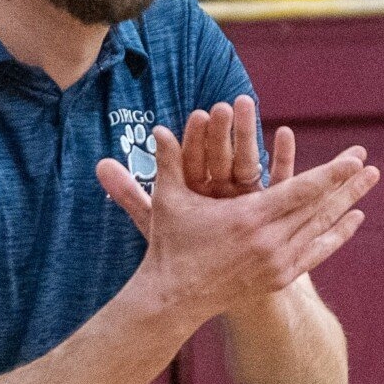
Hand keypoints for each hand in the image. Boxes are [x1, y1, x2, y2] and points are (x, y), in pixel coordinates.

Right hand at [97, 125, 376, 326]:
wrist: (175, 297)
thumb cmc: (170, 244)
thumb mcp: (168, 200)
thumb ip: (169, 162)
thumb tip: (158, 129)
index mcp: (247, 218)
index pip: (300, 192)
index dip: (329, 174)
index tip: (355, 159)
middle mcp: (270, 240)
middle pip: (319, 209)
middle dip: (347, 185)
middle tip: (371, 166)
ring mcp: (278, 262)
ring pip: (321, 228)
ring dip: (347, 204)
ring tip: (369, 184)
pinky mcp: (279, 277)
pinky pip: (317, 252)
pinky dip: (337, 234)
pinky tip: (354, 219)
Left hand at [113, 98, 297, 239]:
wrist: (221, 278)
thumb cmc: (187, 249)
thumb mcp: (157, 220)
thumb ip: (131, 194)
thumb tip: (98, 165)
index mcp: (194, 192)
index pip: (191, 163)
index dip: (192, 142)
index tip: (196, 115)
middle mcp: (219, 190)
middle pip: (220, 158)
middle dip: (221, 134)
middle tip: (222, 106)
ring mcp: (246, 197)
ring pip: (247, 163)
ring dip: (247, 136)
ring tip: (247, 105)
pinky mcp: (270, 206)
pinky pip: (275, 180)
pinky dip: (280, 159)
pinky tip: (284, 133)